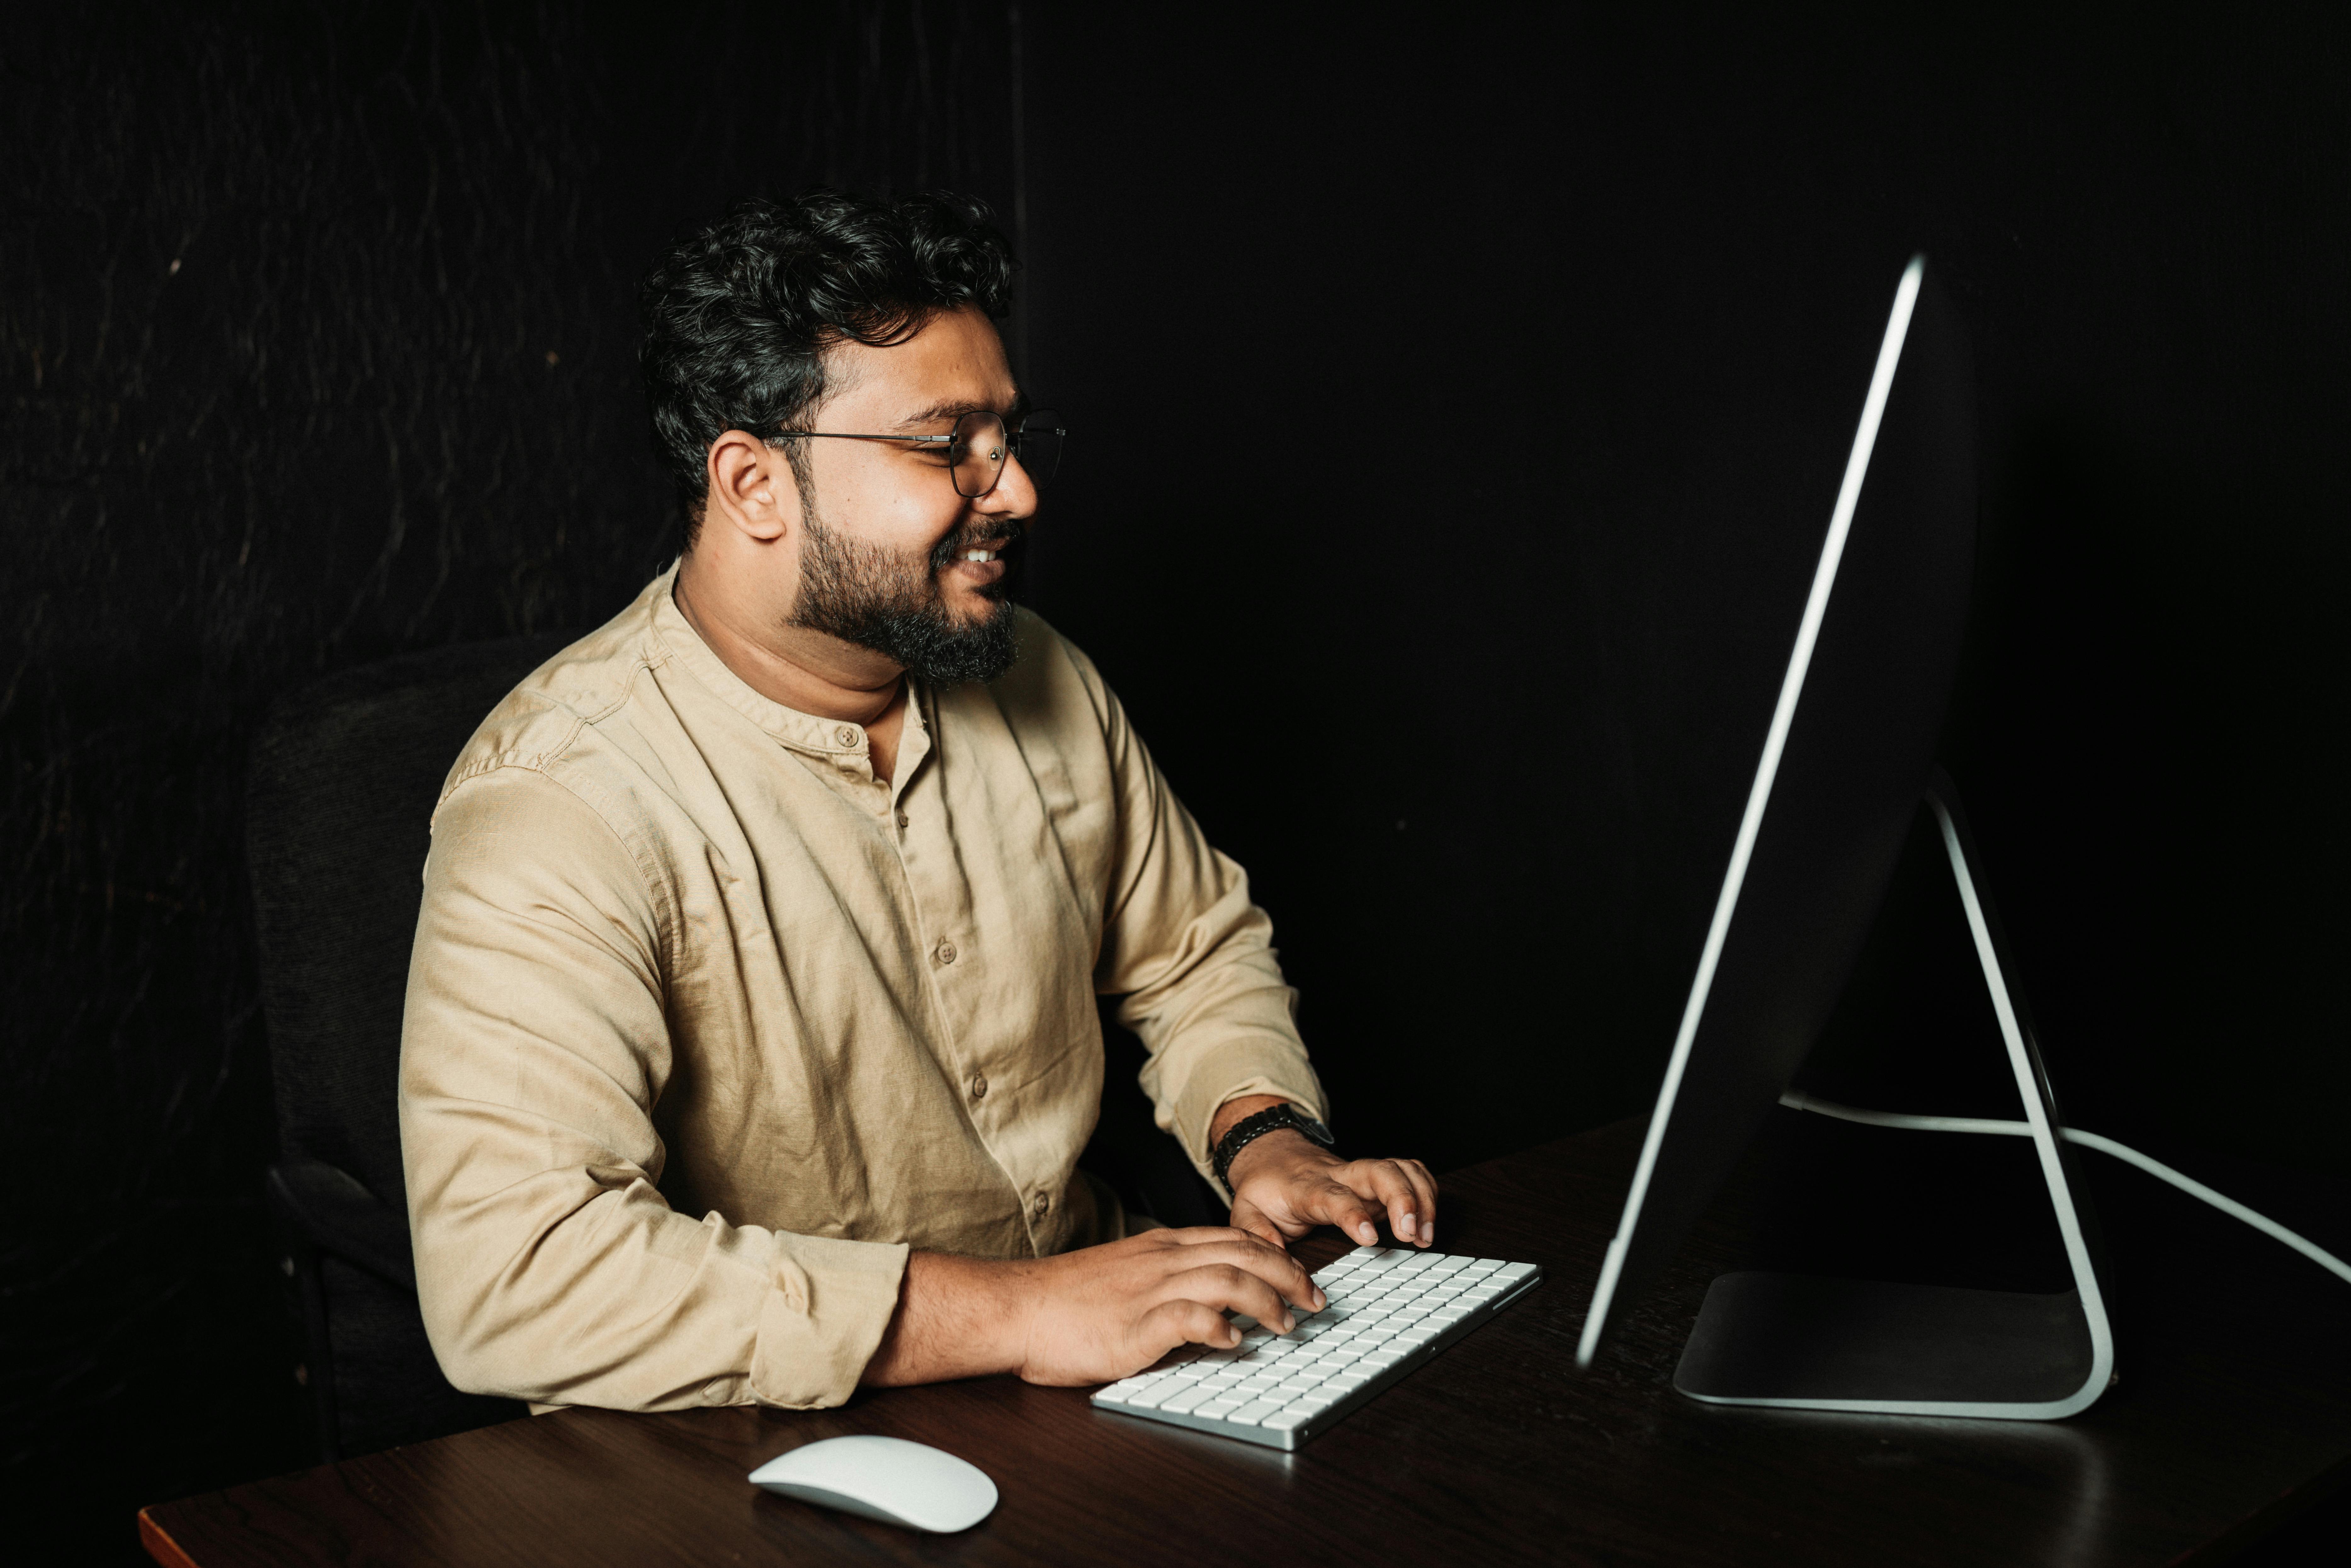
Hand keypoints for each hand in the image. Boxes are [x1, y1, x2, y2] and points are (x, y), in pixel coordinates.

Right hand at [1013, 1226, 1326, 1384]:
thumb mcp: (1124, 1275)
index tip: (1301, 1278)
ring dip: (1267, 1302)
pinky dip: (1219, 1328)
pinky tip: (1235, 1343)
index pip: (1235, 1239)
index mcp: (1161, 1248)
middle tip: (1315, 1301)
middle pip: (1244, 1254)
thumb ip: (1165, 1279)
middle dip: (1289, 1277)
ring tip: (1288, 1324)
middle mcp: (1162, 1262)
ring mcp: (1149, 1292)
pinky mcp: (1134, 1327)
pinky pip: (1188, 1318)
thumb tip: (1206, 1301)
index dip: (1277, 1257)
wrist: (1016, 1306)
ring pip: (1228, 1280)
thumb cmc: (1065, 1299)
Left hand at [1225, 1129, 1439, 1251]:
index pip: (1334, 1197)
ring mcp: (1361, 1174)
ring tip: (1425, 1235)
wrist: (1272, 1154)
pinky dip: (1427, 1189)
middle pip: (1379, 1171)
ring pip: (1400, 1168)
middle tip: (1413, 1234)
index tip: (1370, 1237)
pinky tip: (1428, 1218)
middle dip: (1402, 1198)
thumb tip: (1273, 1260)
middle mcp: (1340, 1176)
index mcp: (1307, 1188)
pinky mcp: (1376, 1178)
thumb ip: (1256, 1234)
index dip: (1354, 1214)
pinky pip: (1409, 1170)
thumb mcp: (1246, 1210)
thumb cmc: (1264, 1187)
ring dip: (1421, 1197)